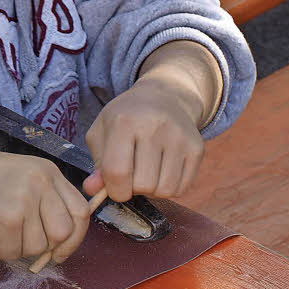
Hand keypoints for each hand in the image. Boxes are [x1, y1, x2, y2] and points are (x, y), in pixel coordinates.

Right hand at [0, 148, 90, 264]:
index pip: (81, 211)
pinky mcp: (3, 221)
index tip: (60, 248)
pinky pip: (12, 253)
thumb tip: (61, 243)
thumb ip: (43, 200)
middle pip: (64, 234)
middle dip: (46, 246)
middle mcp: (39, 182)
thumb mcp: (17, 175)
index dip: (74, 237)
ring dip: (16, 245)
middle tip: (21, 240)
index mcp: (46, 170)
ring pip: (37, 248)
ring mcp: (22, 201)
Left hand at [84, 75, 204, 202]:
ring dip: (151, 190)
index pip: (117, 171)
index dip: (113, 189)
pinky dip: (168, 188)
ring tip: (145, 172)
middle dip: (133, 188)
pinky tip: (161, 171)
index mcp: (124, 121)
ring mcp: (179, 138)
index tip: (113, 188)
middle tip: (131, 173)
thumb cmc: (126, 118)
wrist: (164, 98)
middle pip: (143, 185)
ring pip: (164, 191)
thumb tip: (92, 190)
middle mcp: (154, 127)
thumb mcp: (102, 131)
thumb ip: (96, 163)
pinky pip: (181, 189)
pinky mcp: (196, 148)